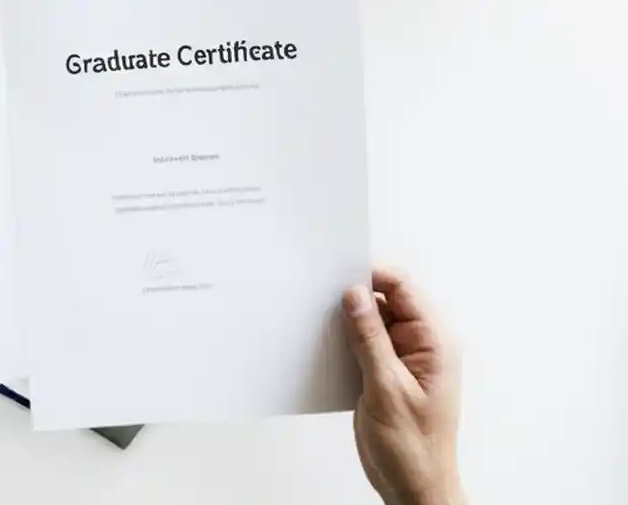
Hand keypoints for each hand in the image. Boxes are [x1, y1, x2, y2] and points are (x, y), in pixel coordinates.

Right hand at [343, 269, 464, 504]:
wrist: (413, 486)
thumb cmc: (412, 447)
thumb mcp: (386, 388)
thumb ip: (369, 338)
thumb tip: (354, 294)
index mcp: (435, 342)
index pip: (403, 288)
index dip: (371, 274)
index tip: (337, 273)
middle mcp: (423, 344)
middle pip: (387, 299)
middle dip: (355, 296)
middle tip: (321, 297)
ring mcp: (405, 357)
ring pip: (373, 320)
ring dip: (349, 321)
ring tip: (322, 324)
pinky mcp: (388, 371)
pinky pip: (367, 342)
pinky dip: (348, 341)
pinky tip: (329, 346)